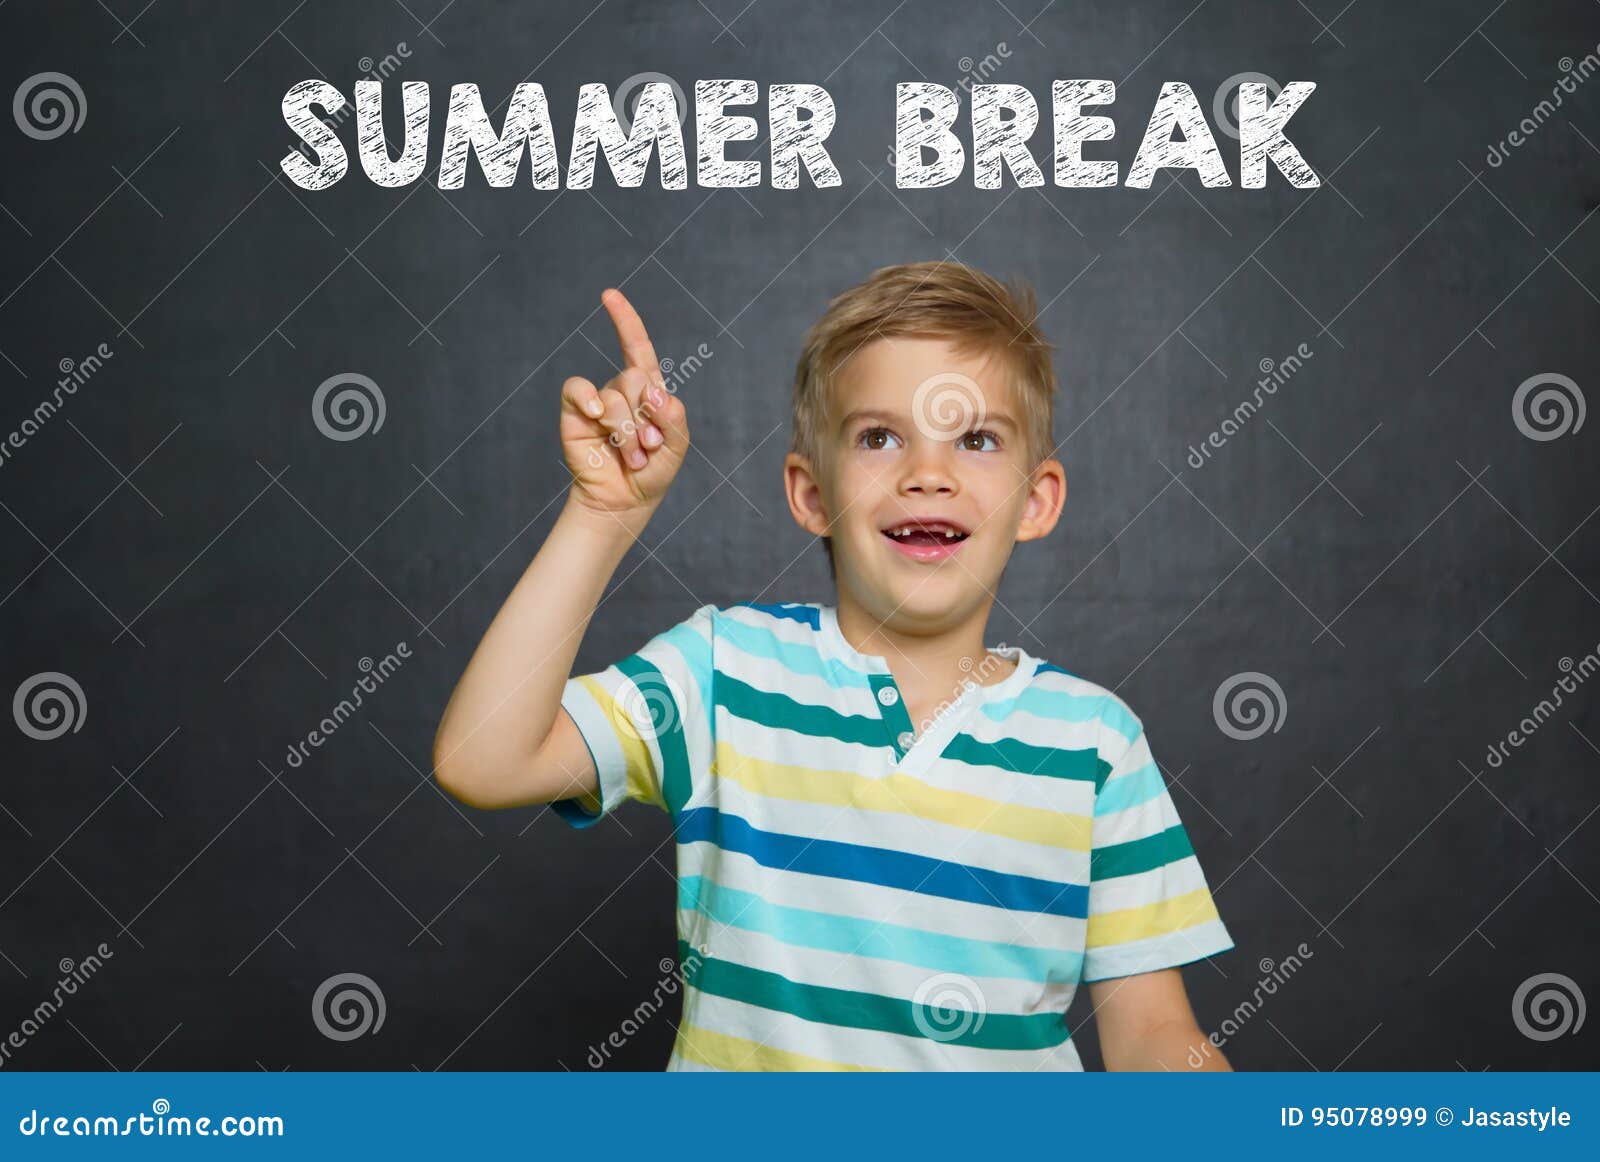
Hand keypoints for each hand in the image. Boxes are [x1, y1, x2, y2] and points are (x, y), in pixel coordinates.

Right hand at [560, 288, 689, 522]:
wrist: (625, 501)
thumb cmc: (652, 472)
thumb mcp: (676, 446)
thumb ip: (674, 418)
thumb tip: (656, 393)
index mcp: (648, 390)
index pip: (637, 348)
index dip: (625, 320)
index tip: (608, 295)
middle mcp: (621, 390)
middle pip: (636, 377)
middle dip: (646, 418)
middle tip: (648, 448)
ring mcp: (597, 400)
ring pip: (614, 395)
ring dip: (628, 432)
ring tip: (632, 457)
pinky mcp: (576, 412)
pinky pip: (578, 391)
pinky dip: (590, 401)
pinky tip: (598, 418)